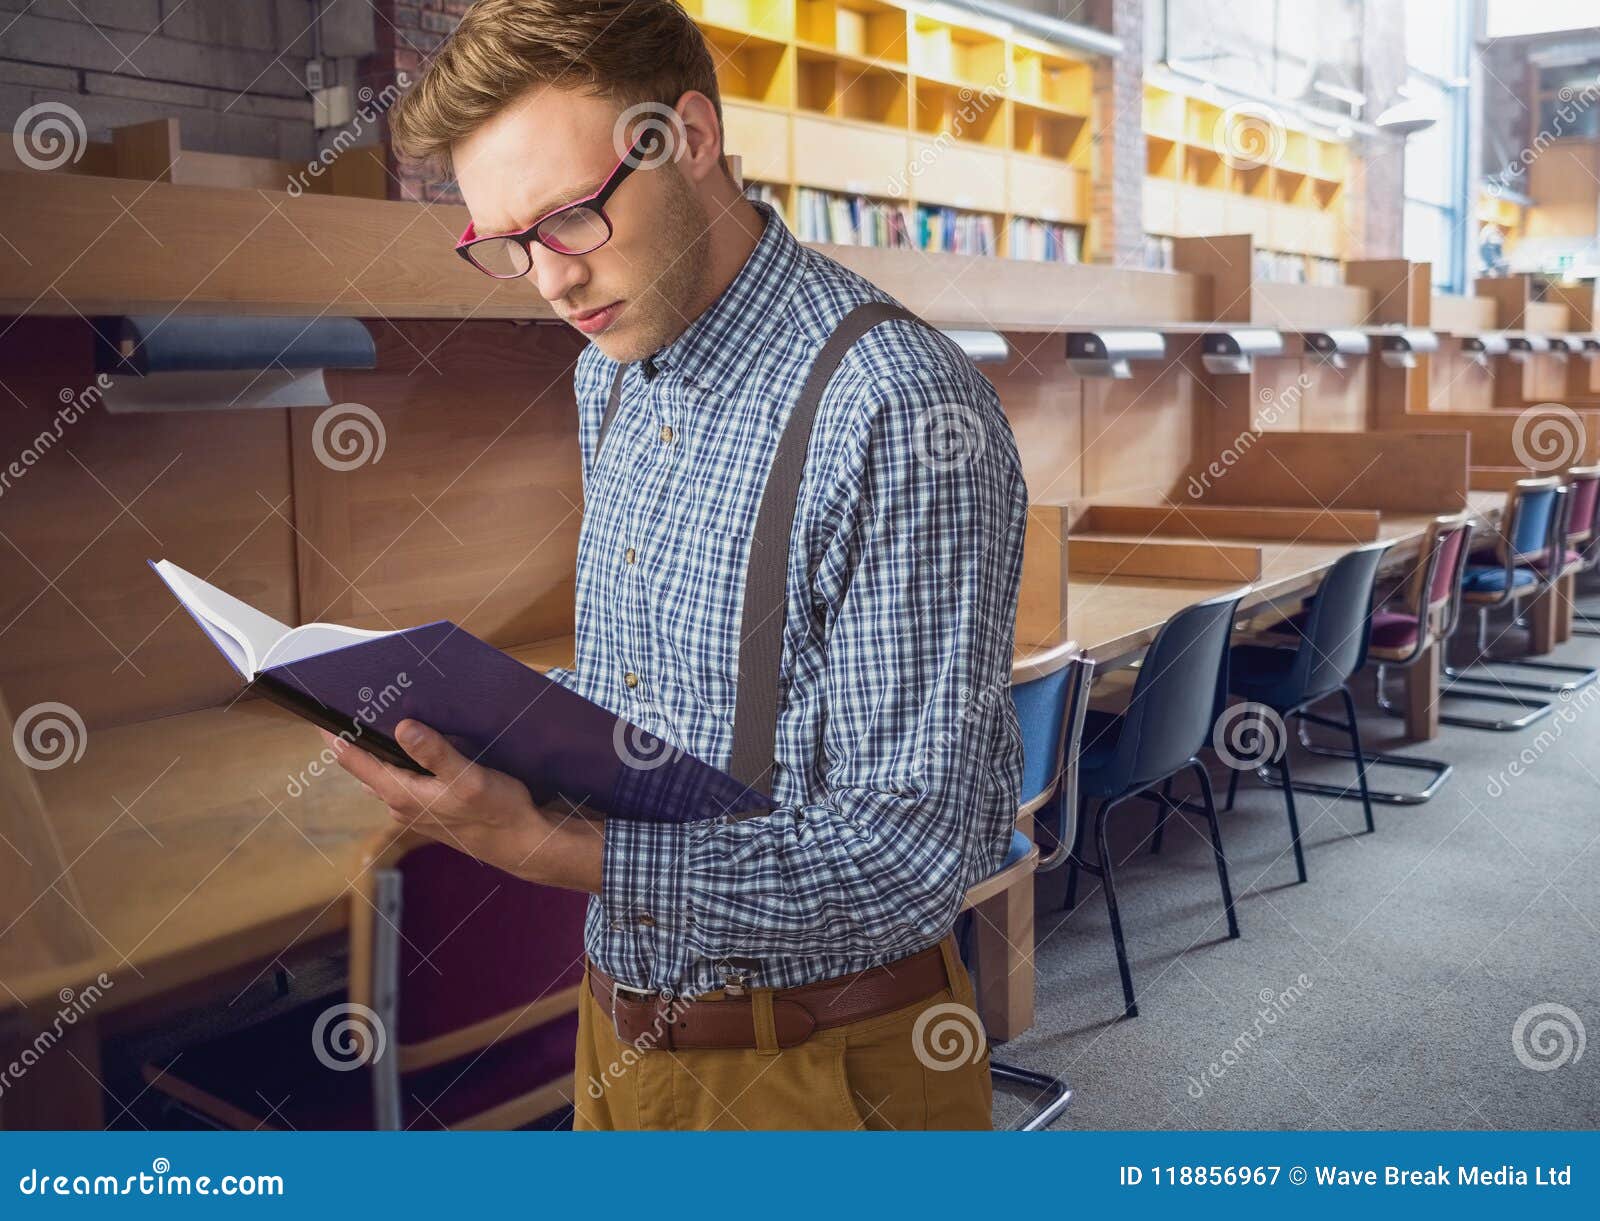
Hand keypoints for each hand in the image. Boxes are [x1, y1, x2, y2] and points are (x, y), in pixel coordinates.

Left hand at [321, 720, 602, 892]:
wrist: (523, 844)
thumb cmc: (498, 813)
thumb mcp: (469, 778)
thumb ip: (434, 753)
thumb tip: (402, 727)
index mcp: (402, 793)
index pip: (353, 759)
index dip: (332, 733)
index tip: (316, 710)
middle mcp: (400, 803)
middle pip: (365, 764)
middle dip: (356, 736)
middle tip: (354, 703)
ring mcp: (413, 809)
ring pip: (386, 772)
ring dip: (381, 749)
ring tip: (385, 718)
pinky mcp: (430, 809)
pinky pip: (406, 779)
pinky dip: (404, 760)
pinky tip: (421, 746)